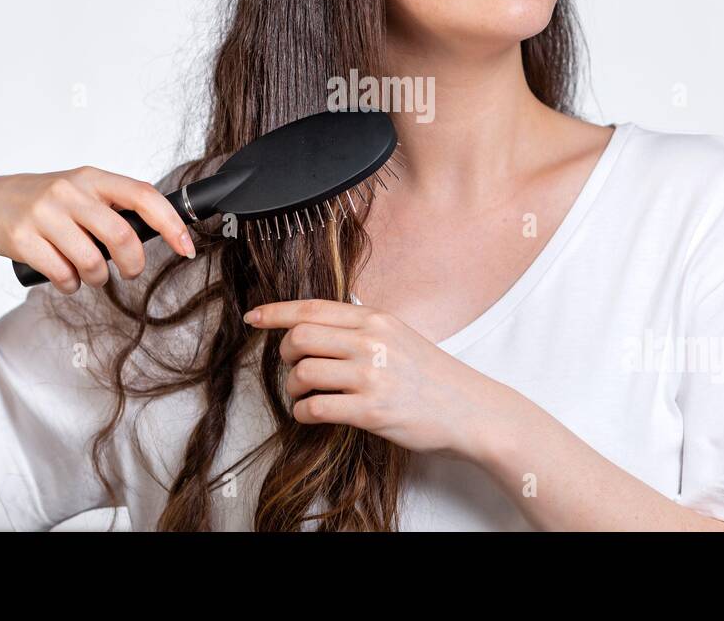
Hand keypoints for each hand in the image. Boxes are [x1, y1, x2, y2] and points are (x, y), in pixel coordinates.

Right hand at [0, 166, 195, 294]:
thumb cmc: (47, 203)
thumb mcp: (82, 192)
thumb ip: (116, 206)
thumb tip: (165, 230)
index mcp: (92, 178)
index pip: (143, 195)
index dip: (171, 223)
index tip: (186, 247)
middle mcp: (69, 191)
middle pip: (121, 236)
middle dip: (133, 265)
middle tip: (130, 272)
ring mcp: (43, 213)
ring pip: (91, 261)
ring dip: (98, 278)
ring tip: (90, 274)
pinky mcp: (21, 238)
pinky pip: (61, 275)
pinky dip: (70, 285)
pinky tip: (66, 279)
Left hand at [244, 298, 509, 462]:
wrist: (469, 410)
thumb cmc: (430, 376)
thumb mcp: (398, 336)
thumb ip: (360, 328)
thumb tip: (313, 327)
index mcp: (376, 319)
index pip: (313, 308)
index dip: (276, 311)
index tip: (253, 316)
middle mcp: (372, 342)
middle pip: (300, 337)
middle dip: (285, 353)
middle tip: (293, 367)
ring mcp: (372, 376)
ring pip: (303, 372)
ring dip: (292, 387)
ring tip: (303, 395)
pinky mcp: (372, 411)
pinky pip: (316, 408)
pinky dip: (303, 413)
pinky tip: (311, 415)